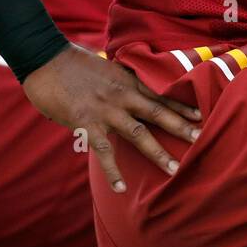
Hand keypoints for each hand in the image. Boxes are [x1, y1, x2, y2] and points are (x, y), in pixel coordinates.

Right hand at [22, 43, 201, 192]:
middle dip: (181, 127)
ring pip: (138, 133)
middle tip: (202, 138)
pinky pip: (104, 152)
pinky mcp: (86, 123)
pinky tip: (121, 189)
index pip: (160, 95)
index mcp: (127, 81)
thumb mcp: (105, 68)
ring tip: (175, 169)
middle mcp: (122, 95)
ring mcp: (106, 110)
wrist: (44, 57)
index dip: (181, 106)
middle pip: (158, 112)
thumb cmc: (71, 62)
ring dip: (158, 152)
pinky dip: (113, 172)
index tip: (201, 115)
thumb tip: (128, 92)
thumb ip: (119, 82)